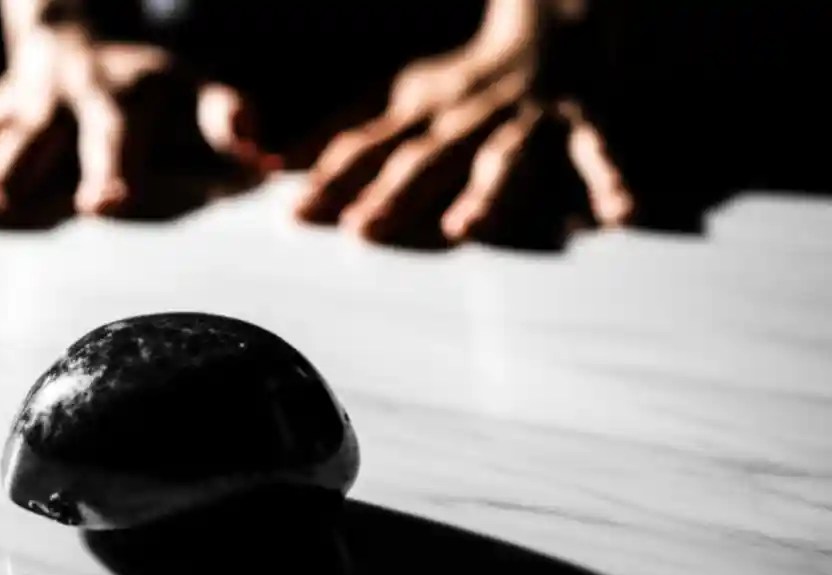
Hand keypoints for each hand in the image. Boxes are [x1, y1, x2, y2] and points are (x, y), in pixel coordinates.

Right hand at [0, 26, 271, 223]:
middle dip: (7, 180)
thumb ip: (229, 117)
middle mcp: (55, 101)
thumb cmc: (150, 78)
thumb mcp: (196, 84)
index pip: (114, 137)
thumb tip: (265, 161)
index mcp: (115, 97)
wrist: (73, 27)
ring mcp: (8, 107)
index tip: (105, 207)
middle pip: (29, 144)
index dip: (111, 170)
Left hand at [294, 0, 632, 244]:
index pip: (369, 147)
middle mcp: (467, 117)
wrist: (554, 12)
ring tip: (467, 230)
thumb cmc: (467, 74)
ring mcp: (525, 120)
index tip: (294, 215)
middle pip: (427, 159)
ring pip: (503, 158)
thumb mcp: (398, 96)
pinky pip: (601, 151)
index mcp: (422, 109)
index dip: (330, 179)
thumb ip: (340, 135)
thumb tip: (275, 165)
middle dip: (395, 194)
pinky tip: (620, 217)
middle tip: (362, 231)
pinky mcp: (582, 120)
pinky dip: (612, 180)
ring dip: (486, 193)